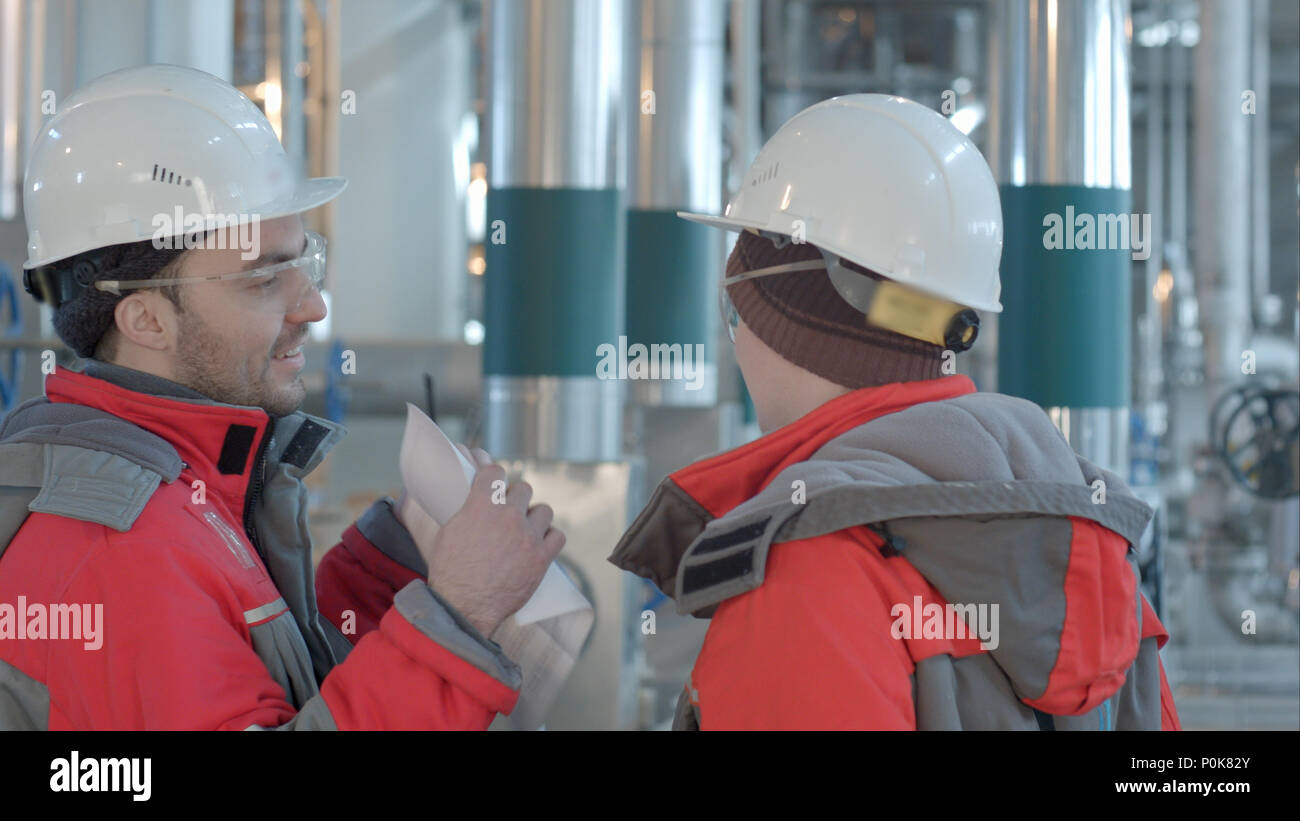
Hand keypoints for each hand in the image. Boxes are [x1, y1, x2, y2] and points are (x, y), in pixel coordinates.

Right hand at [420, 458, 565, 636]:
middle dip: (515, 498)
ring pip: (543, 510)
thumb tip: (475, 498)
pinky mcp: (541, 557)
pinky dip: (549, 538)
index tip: (494, 482)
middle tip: (508, 512)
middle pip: (523, 489)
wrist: (464, 606)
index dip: (494, 476)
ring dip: (534, 517)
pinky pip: (558, 536)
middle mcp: (508, 516)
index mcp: (481, 506)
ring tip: (525, 529)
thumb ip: (467, 510)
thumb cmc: (450, 572)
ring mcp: (527, 536)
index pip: (495, 472)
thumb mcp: (448, 532)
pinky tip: (539, 545)